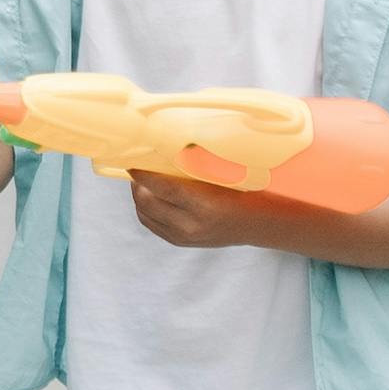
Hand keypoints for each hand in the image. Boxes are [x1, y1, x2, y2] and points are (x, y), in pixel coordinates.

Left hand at [126, 171, 302, 252]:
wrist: (255, 224)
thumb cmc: (242, 191)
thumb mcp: (222, 176)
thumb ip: (193, 166)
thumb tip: (162, 147)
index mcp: (204, 205)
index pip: (162, 187)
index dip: (143, 174)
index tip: (133, 161)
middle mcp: (191, 225)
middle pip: (147, 202)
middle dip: (137, 184)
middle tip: (138, 168)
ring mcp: (183, 237)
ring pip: (144, 214)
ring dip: (139, 196)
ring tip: (142, 180)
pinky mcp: (179, 242)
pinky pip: (150, 223)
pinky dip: (145, 208)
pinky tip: (149, 195)